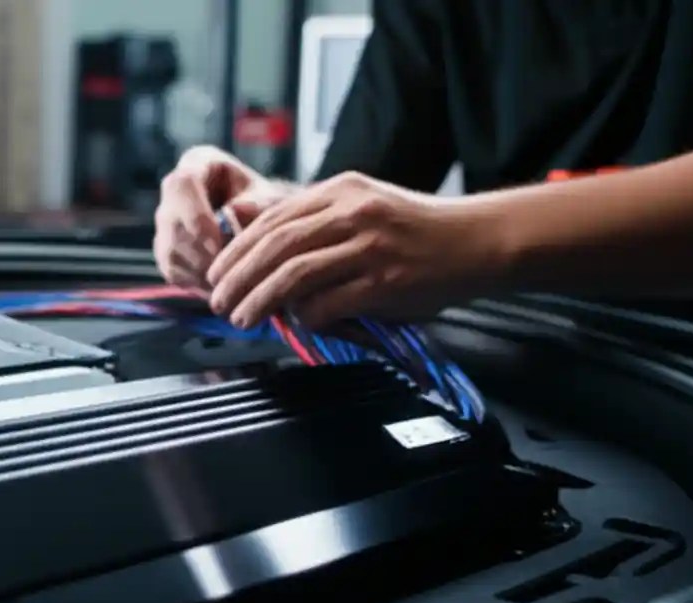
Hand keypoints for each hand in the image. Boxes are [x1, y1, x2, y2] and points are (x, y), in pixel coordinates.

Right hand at [153, 146, 291, 293]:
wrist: (257, 220)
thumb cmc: (265, 202)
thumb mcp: (269, 196)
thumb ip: (260, 202)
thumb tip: (237, 210)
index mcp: (196, 163)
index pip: (182, 186)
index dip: (196, 217)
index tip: (219, 244)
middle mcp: (172, 192)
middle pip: (173, 225)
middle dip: (202, 253)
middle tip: (232, 274)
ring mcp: (165, 222)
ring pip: (171, 252)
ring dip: (202, 272)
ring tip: (233, 283)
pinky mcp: (166, 251)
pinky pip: (174, 271)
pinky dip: (199, 284)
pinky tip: (223, 288)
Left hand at [206, 171, 505, 329]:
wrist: (477, 240)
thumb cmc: (415, 230)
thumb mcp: (362, 207)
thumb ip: (314, 221)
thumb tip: (256, 241)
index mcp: (340, 190)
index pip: (271, 220)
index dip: (236, 249)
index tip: (215, 273)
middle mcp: (352, 212)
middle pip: (274, 246)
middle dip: (237, 278)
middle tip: (218, 302)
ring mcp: (369, 246)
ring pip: (294, 274)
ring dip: (260, 300)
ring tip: (241, 318)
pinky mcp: (386, 280)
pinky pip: (330, 302)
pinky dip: (306, 316)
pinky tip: (297, 323)